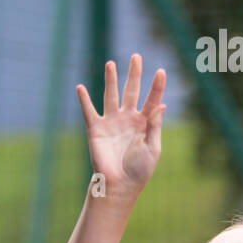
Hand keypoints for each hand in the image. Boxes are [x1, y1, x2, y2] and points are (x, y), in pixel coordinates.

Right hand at [77, 54, 165, 199]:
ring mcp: (111, 122)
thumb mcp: (153, 148)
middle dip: (134, 74)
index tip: (161, 71)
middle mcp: (128, 119)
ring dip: (110, 79)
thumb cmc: (139, 170)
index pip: (152, 99)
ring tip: (111, 63)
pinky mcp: (96, 129)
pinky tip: (80, 87)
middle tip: (136, 56)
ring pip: (111, 95)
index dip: (157, 86)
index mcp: (144, 123)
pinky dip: (84, 99)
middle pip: (131, 90)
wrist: (119, 185)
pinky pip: (89, 111)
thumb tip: (161, 104)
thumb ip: (154, 125)